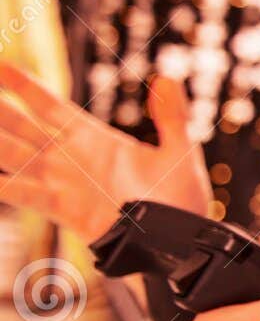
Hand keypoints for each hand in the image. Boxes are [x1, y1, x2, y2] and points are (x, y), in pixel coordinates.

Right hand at [0, 65, 209, 240]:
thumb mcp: (178, 153)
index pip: (48, 104)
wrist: (180, 244)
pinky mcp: (63, 208)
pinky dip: (3, 185)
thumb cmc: (180, 201)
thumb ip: (172, 116)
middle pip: (19, 125)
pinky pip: (23, 193)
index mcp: (92, 137)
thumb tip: (165, 77)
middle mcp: (69, 157)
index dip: (22, 84)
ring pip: (12, 154)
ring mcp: (61, 182)